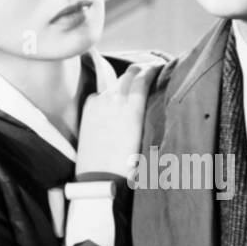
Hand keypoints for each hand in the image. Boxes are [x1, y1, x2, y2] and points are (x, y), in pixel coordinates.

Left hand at [76, 64, 155, 179]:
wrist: (99, 177)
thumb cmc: (127, 164)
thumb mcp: (144, 137)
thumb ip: (146, 112)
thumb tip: (152, 99)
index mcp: (133, 108)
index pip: (143, 76)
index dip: (152, 69)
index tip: (158, 69)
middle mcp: (115, 99)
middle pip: (129, 74)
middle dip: (139, 71)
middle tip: (147, 74)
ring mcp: (99, 102)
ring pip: (115, 83)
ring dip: (124, 84)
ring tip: (131, 92)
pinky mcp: (88, 108)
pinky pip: (101, 94)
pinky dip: (109, 95)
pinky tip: (113, 105)